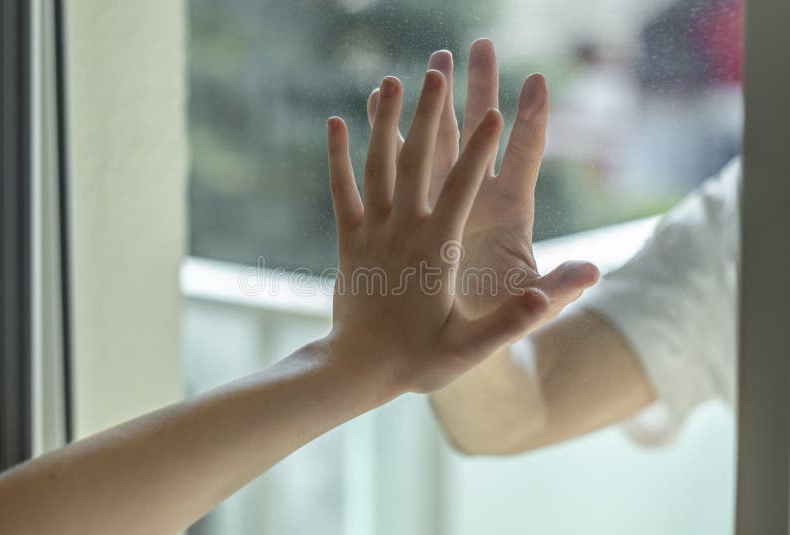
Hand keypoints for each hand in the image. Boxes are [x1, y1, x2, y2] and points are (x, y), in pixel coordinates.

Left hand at [326, 71, 548, 393]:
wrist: (356, 371)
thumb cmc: (417, 361)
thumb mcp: (470, 348)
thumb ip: (510, 322)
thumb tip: (546, 297)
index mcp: (435, 250)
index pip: (461, 190)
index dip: (481, 150)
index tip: (497, 112)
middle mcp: (402, 232)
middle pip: (418, 162)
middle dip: (431, 114)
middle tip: (439, 70)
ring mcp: (372, 232)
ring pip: (378, 167)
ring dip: (386, 121)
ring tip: (392, 81)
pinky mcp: (348, 239)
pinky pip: (342, 189)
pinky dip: (338, 156)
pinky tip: (337, 122)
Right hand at [366, 39, 598, 329]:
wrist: (450, 342)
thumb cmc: (491, 328)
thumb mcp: (523, 311)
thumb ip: (553, 293)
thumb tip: (592, 273)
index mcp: (510, 213)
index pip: (525, 156)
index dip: (530, 120)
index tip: (535, 82)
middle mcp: (477, 196)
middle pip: (480, 131)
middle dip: (479, 89)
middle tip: (478, 46)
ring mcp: (441, 200)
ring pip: (434, 141)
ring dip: (428, 104)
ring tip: (423, 65)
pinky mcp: (409, 212)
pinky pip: (392, 167)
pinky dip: (381, 137)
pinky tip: (367, 109)